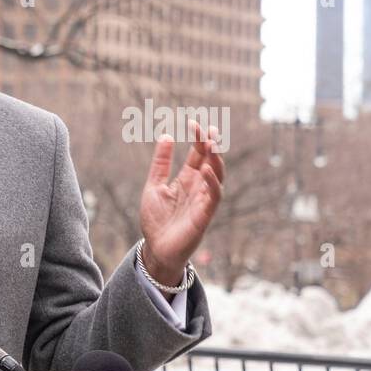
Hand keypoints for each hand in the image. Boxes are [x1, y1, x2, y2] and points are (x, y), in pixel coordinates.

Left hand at [139, 119, 224, 284]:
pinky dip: (211, 182)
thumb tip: (167, 135)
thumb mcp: (154, 186)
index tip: (192, 122)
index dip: (198, 139)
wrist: (156, 248)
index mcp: (187, 179)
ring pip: (217, 175)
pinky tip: (205, 169)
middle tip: (208, 128)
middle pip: (210, 160)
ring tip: (211, 143)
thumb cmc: (156, 220)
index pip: (198, 154)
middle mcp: (199, 187)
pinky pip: (213, 195)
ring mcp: (203, 200)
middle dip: (211, 144)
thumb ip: (161, 163)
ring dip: (216, 159)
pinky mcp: (205, 214)